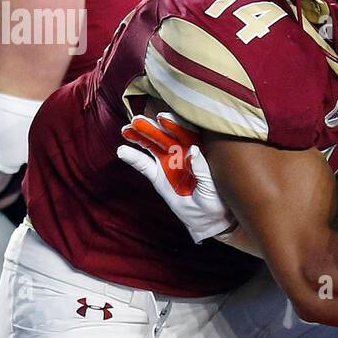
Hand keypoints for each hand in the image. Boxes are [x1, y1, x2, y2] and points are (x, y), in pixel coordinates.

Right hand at [116, 112, 234, 242]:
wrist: (208, 220)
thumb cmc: (215, 201)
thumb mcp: (211, 185)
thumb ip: (202, 168)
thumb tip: (193, 150)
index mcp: (197, 151)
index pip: (184, 132)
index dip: (173, 123)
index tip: (162, 117)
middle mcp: (181, 153)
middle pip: (164, 136)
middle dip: (151, 127)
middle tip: (137, 119)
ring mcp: (167, 164)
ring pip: (151, 146)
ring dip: (139, 137)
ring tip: (126, 129)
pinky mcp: (157, 176)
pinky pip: (144, 165)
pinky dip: (133, 157)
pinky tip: (122, 150)